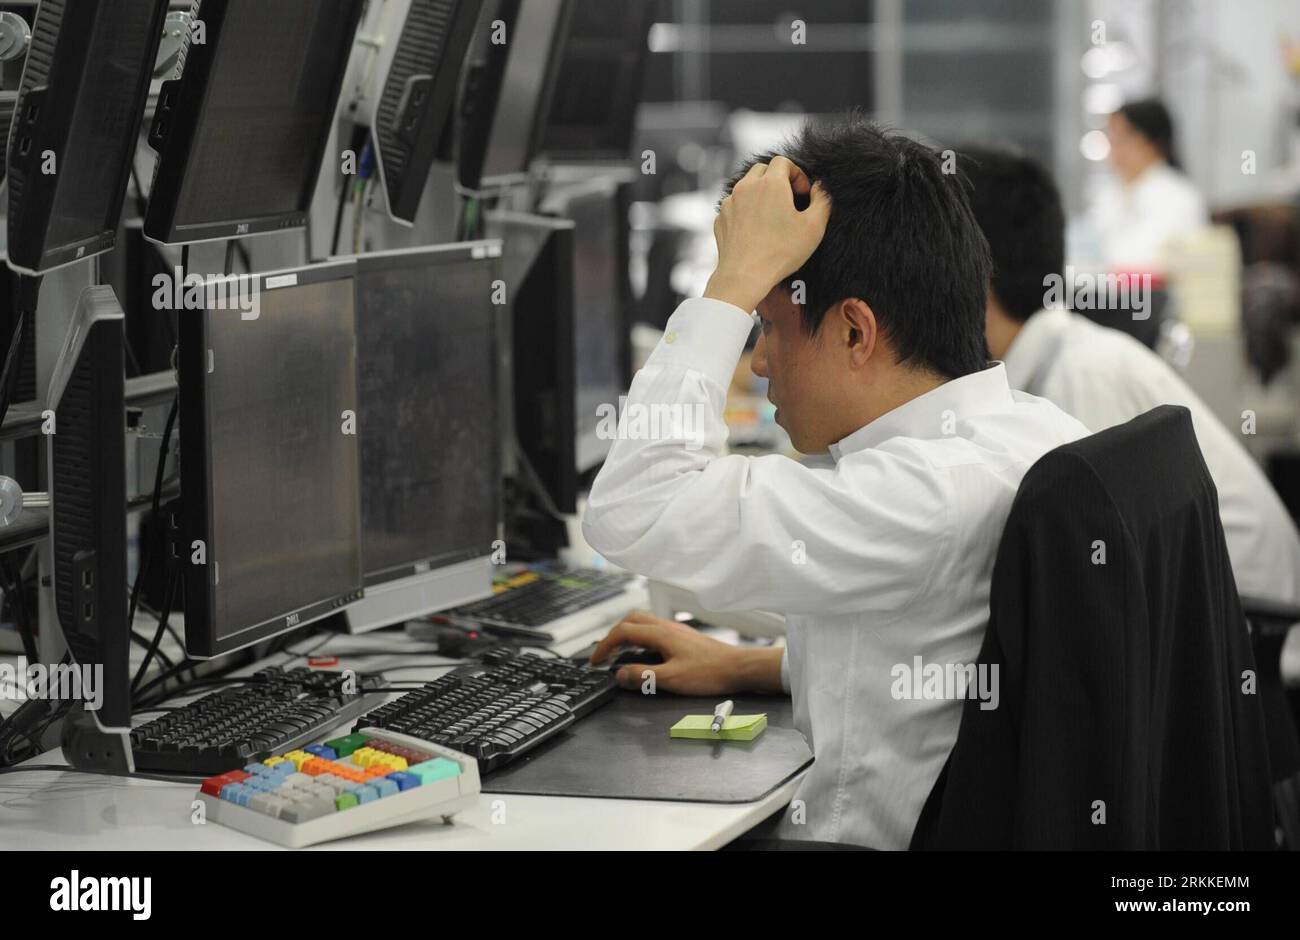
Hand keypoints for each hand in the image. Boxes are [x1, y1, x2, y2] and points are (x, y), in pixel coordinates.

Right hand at [589, 610, 783, 694]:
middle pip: (631, 620)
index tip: (594, 661)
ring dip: (627, 635)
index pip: (623, 632)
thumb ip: (643, 676)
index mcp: (660, 633)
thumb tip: (619, 673)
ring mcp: (675, 630)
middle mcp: (666, 626)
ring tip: (620, 653)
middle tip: (604, 654)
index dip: (604, 645)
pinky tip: (645, 654)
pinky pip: (653, 630)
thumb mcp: (672, 679)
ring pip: (643, 623)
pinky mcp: (683, 637)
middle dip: (613, 635)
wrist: (738, 667)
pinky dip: (640, 638)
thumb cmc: (708, 673)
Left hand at [705, 155, 831, 313]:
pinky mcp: (721, 219)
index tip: (802, 194)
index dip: (796, 174)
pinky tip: (755, 230)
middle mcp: (746, 187)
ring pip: (746, 187)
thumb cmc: (781, 252)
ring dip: (760, 194)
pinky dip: (746, 211)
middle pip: (762, 170)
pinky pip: (735, 206)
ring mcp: (730, 203)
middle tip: (788, 202)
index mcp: (770, 183)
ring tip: (771, 217)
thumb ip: (823, 200)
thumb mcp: (814, 226)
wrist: (744, 276)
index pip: (783, 161)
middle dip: (777, 180)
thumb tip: (821, 187)